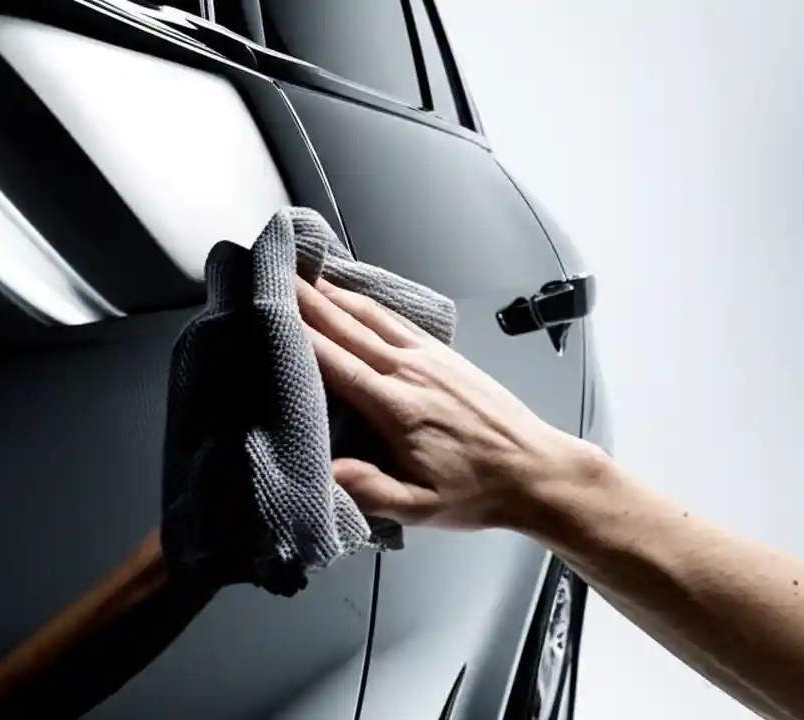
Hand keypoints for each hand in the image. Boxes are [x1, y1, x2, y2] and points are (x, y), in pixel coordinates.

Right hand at [295, 278, 602, 531]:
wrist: (536, 471)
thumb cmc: (478, 492)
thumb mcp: (422, 508)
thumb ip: (371, 491)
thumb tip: (325, 472)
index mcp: (397, 408)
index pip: (334, 362)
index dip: (298, 333)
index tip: (267, 310)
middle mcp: (410, 372)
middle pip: (346, 326)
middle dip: (305, 299)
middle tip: (271, 273)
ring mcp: (429, 358)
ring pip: (370, 314)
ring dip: (332, 292)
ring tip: (300, 274)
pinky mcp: (444, 354)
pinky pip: (396, 318)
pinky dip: (367, 300)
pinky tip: (350, 294)